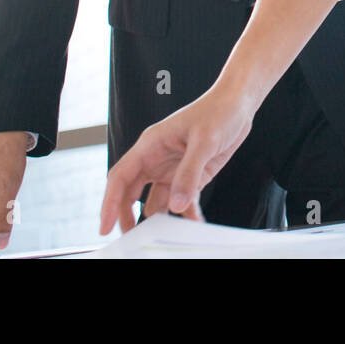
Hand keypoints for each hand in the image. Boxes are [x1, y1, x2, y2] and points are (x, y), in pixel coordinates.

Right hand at [99, 82, 254, 234]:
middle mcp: (157, 159)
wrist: (239, 104)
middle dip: (128, 216)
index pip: (121, 177)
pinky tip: (194, 223)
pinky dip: (186, 213)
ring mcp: (173, 169)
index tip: (105, 226)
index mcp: (150, 145)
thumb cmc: (218, 110)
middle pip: (132, 193)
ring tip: (168, 235)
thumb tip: (176, 206)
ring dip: (161, 218)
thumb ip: (189, 173)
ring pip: (157, 201)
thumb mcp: (204, 141)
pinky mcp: (191, 176)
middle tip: (132, 239)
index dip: (110, 202)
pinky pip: (182, 200)